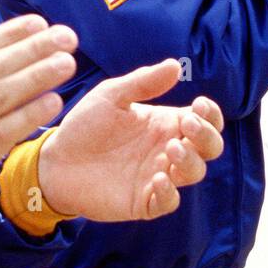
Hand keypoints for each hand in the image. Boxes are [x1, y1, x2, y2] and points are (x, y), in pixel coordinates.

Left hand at [37, 60, 224, 220]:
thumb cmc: (85, 125)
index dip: (211, 114)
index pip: (205, 120)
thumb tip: (175, 65)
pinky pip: (168, 201)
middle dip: (207, 136)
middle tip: (187, 125)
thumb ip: (142, 82)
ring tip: (171, 148)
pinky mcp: (143, 201)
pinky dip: (170, 193)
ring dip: (190, 161)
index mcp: (165, 123)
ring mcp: (158, 176)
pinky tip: (158, 179)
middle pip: (209, 147)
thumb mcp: (111, 96)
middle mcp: (167, 150)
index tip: (199, 105)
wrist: (56, 160)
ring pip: (194, 173)